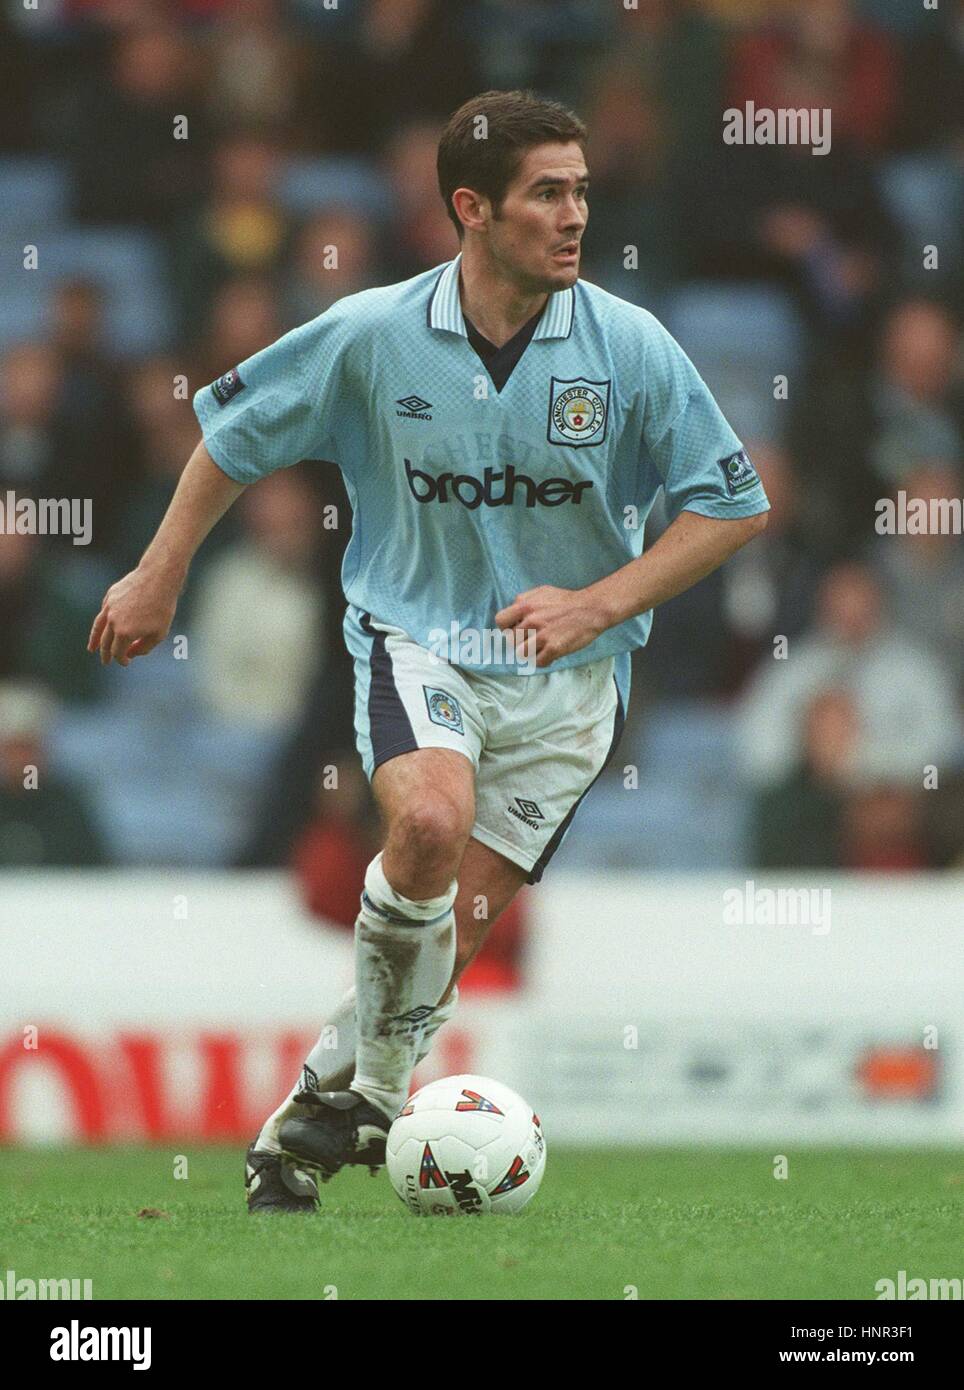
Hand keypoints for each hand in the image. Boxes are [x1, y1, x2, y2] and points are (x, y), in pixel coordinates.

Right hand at [87, 564, 179, 666]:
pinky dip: (103, 622)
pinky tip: (104, 627)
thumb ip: (143, 648)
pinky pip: (104, 612)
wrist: (158, 579)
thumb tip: (130, 654)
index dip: (122, 660)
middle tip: (106, 662)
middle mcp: (112, 621)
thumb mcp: (159, 634)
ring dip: (94, 640)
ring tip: (91, 648)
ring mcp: (109, 607)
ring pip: (98, 627)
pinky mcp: (110, 595)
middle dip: (106, 654)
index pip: (118, 652)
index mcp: (124, 633)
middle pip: (105, 642)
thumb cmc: (162, 608)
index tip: (126, 662)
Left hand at [495, 585, 611, 669]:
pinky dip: (543, 660)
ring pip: (522, 654)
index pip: (500, 622)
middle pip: (511, 641)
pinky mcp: (554, 648)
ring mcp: (542, 635)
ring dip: (530, 653)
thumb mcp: (542, 592)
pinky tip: (551, 653)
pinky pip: (538, 662)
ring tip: (541, 648)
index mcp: (525, 605)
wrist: (592, 608)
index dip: (506, 628)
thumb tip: (512, 610)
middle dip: (520, 641)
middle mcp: (531, 620)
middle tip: (533, 640)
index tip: (516, 630)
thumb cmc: (567, 600)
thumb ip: (524, 600)